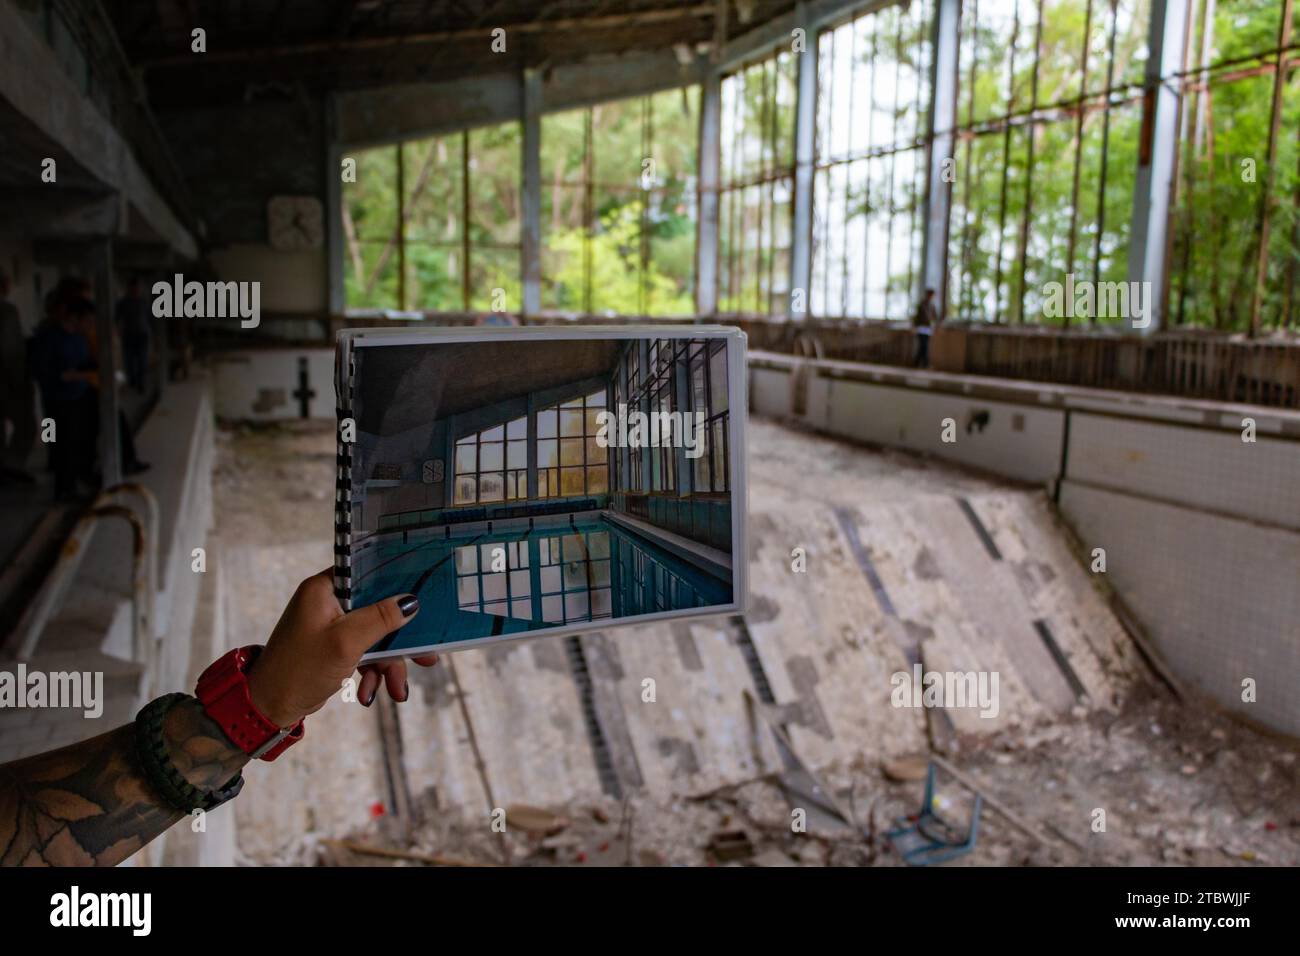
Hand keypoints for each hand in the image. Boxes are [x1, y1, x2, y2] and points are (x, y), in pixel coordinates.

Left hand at [246, 569, 436, 726]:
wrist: (268, 708)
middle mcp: (328, 603)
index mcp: (325, 589)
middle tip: (426, 658)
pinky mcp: (334, 648)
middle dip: (400, 642)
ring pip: (376, 637)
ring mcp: (332, 627)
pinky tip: (369, 694)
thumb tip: (411, 601)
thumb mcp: (346, 642)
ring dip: (388, 665)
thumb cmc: (300, 669)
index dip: (396, 584)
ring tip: (397, 691)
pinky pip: (364, 653)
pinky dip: (372, 673)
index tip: (423, 598)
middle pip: (379, 611)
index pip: (368, 573)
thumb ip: (381, 618)